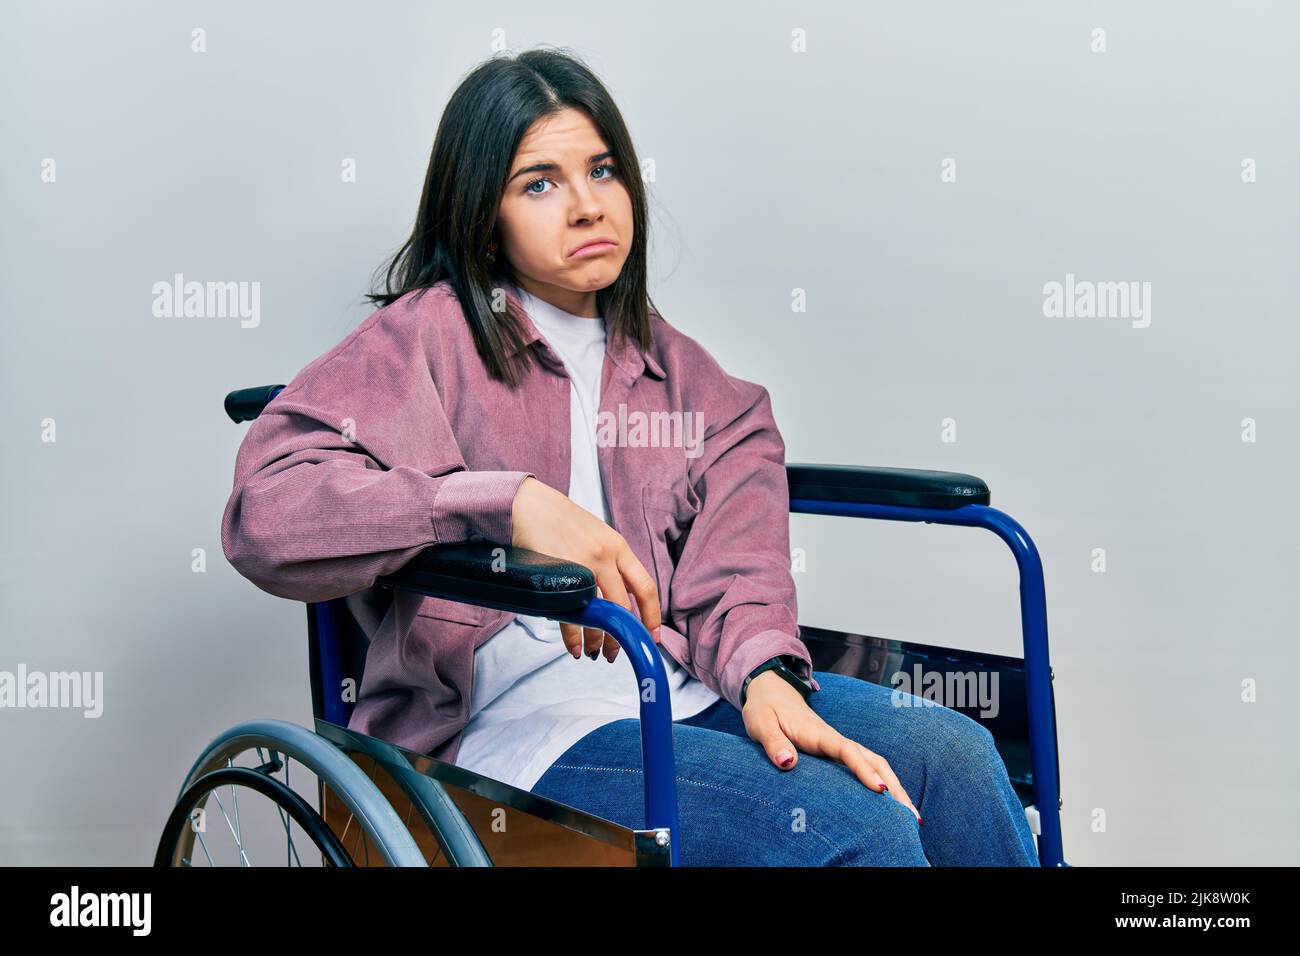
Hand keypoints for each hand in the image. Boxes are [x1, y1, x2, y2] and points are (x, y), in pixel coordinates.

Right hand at [511, 476, 660, 662]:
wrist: (526, 505)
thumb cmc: (558, 520)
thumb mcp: (595, 534)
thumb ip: (609, 561)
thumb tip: (618, 596)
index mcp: (618, 546)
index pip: (645, 587)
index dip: (651, 616)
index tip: (651, 636)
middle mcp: (605, 556)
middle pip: (623, 608)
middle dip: (621, 637)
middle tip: (615, 652)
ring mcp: (582, 566)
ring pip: (599, 615)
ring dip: (598, 640)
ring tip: (594, 652)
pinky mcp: (559, 576)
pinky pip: (571, 615)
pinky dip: (574, 636)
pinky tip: (575, 647)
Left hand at [741, 671, 921, 823]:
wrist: (771, 693)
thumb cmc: (765, 711)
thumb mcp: (761, 724)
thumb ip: (773, 743)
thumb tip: (789, 763)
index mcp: (818, 733)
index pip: (847, 751)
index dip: (864, 770)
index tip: (880, 790)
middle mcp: (834, 739)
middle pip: (872, 760)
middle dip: (894, 786)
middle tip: (911, 816)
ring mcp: (838, 745)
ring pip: (874, 763)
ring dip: (894, 787)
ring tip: (911, 817)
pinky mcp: (837, 752)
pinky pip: (865, 766)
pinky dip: (883, 782)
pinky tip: (890, 803)